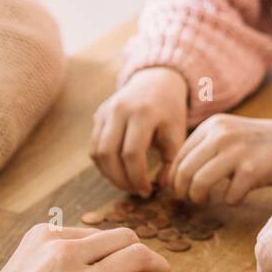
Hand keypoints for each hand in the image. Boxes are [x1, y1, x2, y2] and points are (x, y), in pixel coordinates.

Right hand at [0, 223, 170, 271]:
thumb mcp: (21, 264)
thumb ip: (54, 253)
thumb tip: (98, 252)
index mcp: (46, 236)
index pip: (101, 234)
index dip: (120, 251)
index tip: (126, 267)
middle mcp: (63, 254)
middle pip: (126, 238)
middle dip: (147, 254)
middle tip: (156, 271)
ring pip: (139, 257)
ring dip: (160, 270)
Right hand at [90, 66, 188, 196]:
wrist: (155, 81)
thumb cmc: (170, 111)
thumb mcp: (177, 133)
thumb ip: (172, 160)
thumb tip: (163, 186)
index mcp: (143, 113)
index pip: (132, 153)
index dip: (137, 177)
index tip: (147, 190)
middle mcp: (119, 110)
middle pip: (109, 154)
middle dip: (120, 179)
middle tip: (134, 190)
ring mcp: (106, 112)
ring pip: (97, 152)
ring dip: (109, 174)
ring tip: (126, 184)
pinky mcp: (98, 115)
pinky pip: (94, 146)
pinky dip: (104, 164)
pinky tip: (119, 172)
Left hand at [167, 114, 271, 204]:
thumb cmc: (261, 145)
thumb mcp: (229, 138)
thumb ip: (203, 152)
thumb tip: (167, 180)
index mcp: (213, 125)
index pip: (178, 156)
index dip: (174, 179)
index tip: (180, 190)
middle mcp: (222, 134)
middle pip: (184, 171)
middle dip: (183, 192)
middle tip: (192, 199)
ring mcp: (237, 151)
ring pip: (199, 183)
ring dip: (200, 198)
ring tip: (209, 199)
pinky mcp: (253, 170)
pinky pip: (228, 196)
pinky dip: (230, 201)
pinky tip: (239, 195)